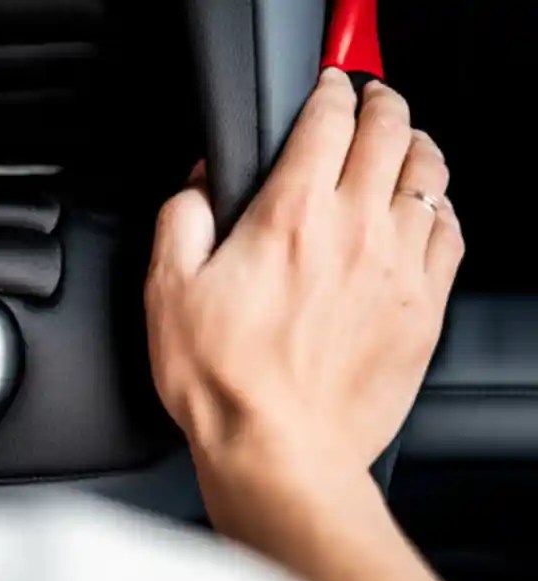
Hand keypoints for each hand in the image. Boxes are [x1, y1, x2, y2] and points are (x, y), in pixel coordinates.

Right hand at [146, 69, 462, 520]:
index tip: (324, 91)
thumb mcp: (166, 292)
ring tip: (402, 146)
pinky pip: (452, 235)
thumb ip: (181, 221)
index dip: (328, 92)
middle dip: (380, 104)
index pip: (327, 120)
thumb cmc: (224, 382)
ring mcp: (397, 268)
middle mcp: (354, 232)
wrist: (279, 451)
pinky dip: (441, 210)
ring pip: (430, 177)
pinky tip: (425, 214)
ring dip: (416, 149)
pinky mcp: (423, 308)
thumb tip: (198, 186)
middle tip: (368, 103)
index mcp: (290, 218)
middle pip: (391, 132)